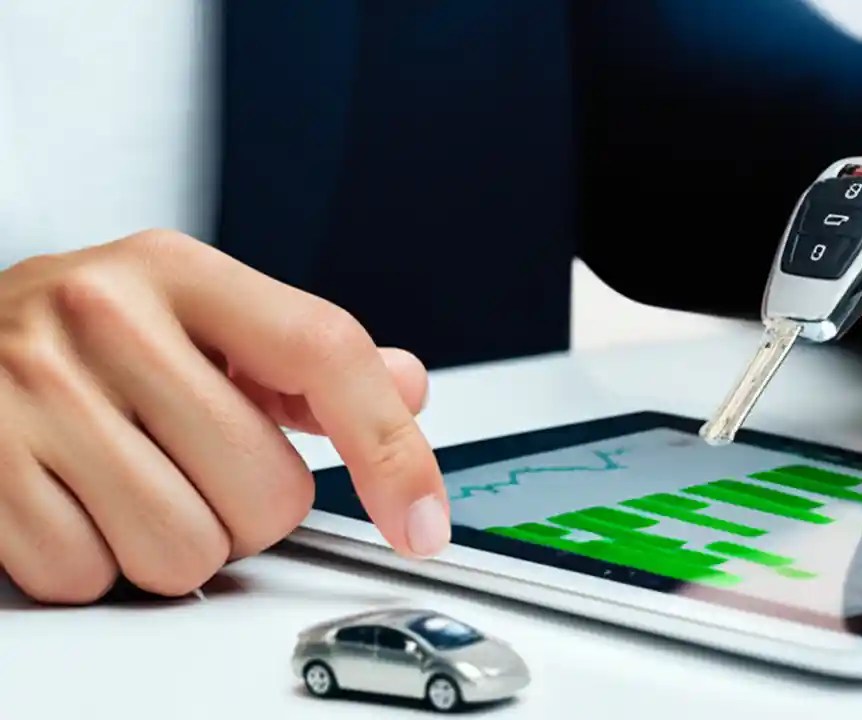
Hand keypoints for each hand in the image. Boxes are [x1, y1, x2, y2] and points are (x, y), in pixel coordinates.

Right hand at [0, 230, 448, 603]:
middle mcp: (106, 315)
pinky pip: (90, 577)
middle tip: (199, 470)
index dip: (392, 447)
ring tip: (137, 485)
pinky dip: (95, 565)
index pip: (325, 352)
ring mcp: (36, 389)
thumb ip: (302, 358)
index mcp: (179, 270)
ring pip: (185, 552)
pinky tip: (78, 504)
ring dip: (176, 546)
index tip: (420, 516)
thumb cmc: (82, 333)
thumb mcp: (194, 313)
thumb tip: (407, 384)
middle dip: (248, 511)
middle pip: (266, 490)